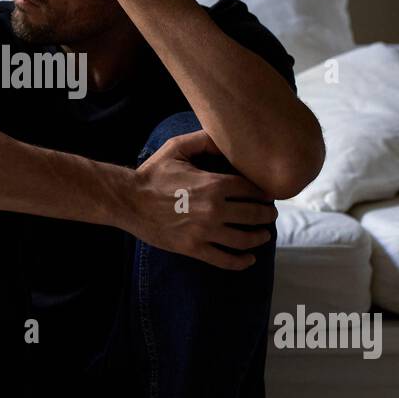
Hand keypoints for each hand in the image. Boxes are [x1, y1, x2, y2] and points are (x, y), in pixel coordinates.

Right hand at [125, 130, 276, 267]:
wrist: (128, 200)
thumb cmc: (152, 173)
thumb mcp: (177, 148)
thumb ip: (204, 140)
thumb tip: (226, 135)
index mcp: (214, 184)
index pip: (252, 190)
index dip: (264, 193)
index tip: (267, 195)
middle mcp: (214, 209)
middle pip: (254, 214)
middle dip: (267, 215)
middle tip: (270, 214)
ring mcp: (205, 232)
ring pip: (244, 239)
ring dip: (259, 237)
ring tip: (263, 235)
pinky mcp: (194, 248)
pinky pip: (225, 260)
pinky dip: (241, 261)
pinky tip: (249, 258)